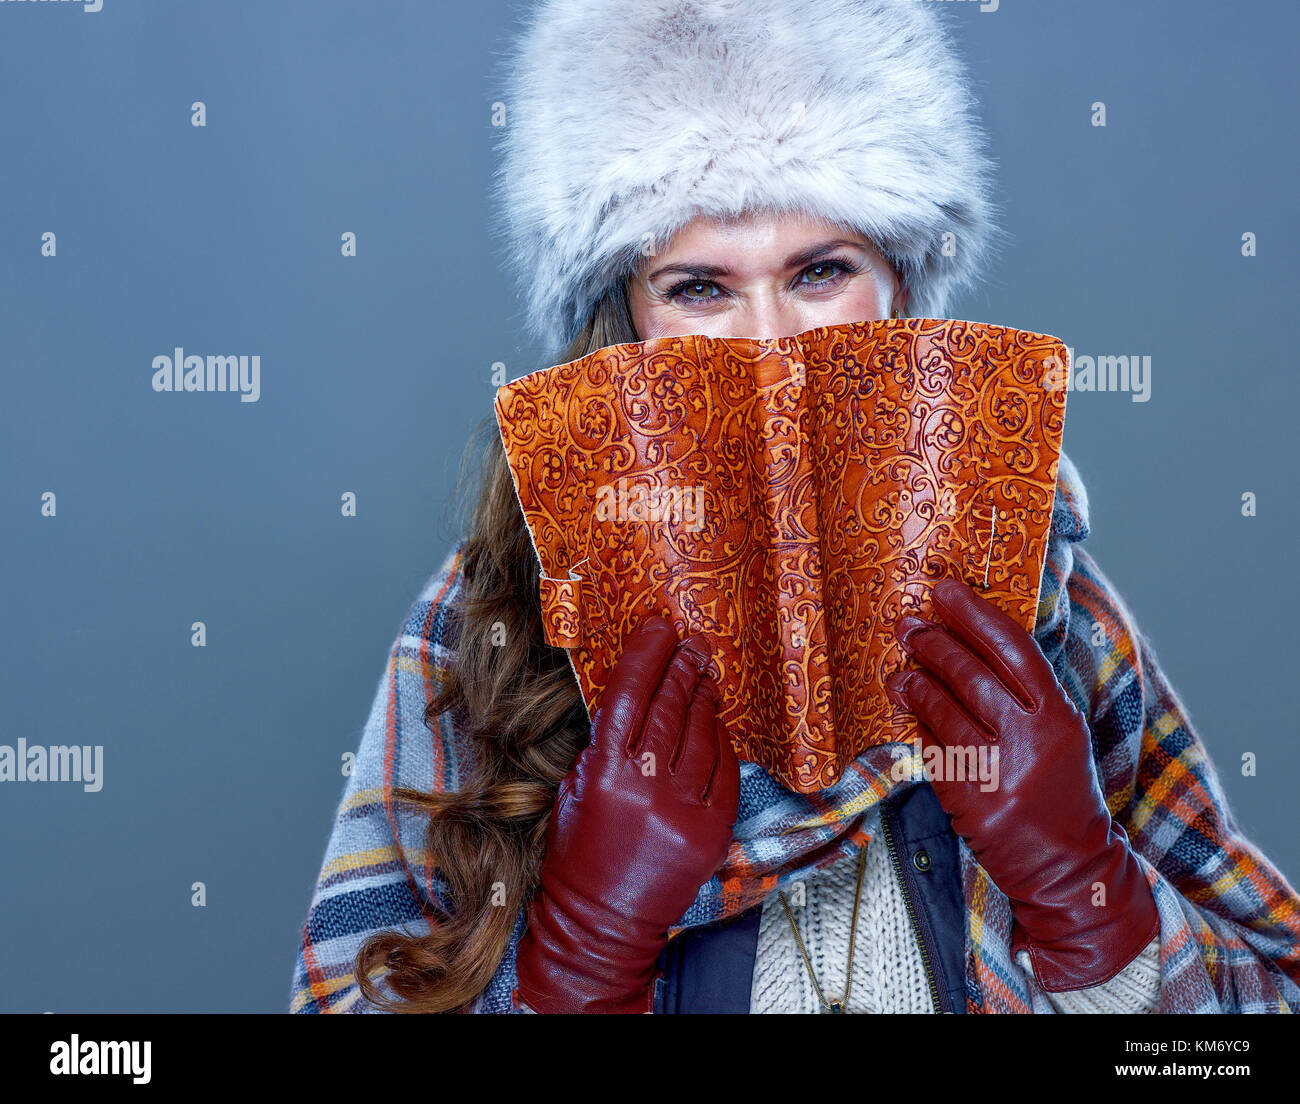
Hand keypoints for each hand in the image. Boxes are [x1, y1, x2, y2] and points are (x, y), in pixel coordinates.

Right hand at [514, 616, 740, 1012]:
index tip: (659, 628)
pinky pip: (724, 770)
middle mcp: (646, 787)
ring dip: (703, 697)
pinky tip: (714, 722)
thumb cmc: (579, 855)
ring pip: (701, 734)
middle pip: (670, 708)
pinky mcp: (711, 831)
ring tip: (704, 673)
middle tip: (692, 642)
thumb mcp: (577, 789)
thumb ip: (605, 744)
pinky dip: (720, 741)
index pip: (628, 695)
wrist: (601, 924)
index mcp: (604, 773)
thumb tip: (638, 695)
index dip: (646, 655)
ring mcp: (684, 810)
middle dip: (682, 667)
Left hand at [885, 577, 1158, 992]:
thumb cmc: (1061, 791)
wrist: (1070, 867)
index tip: (946, 591)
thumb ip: (1027, 692)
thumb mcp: (1061, 734)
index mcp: (1059, 715)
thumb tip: (976, 639)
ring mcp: (999, 771)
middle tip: (910, 626)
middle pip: (973, 674)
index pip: (1014, 649)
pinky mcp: (971, 802)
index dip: (975, 615)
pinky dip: (920, 730)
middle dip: (936, 644)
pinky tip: (911, 717)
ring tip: (901, 671)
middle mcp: (1031, 740)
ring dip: (917, 684)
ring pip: (945, 710)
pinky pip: (934, 752)